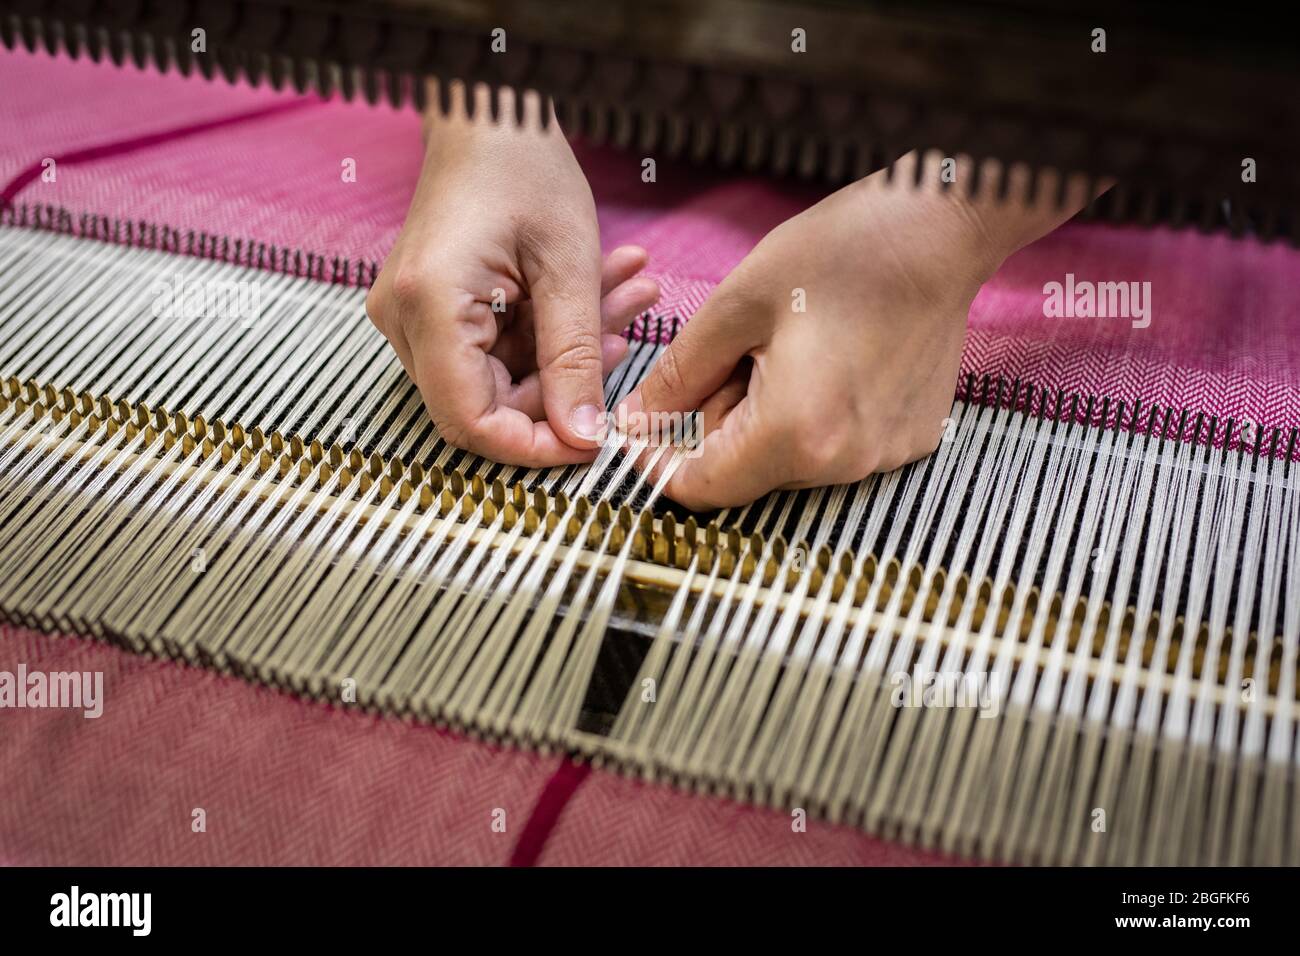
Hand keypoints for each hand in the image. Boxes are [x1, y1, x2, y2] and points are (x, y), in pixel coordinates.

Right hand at [366, 82, 659, 466]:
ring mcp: (412, 317)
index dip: (534, 446)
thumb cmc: (523, 166)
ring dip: (567, 350)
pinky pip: (495, 349)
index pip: (471, 422)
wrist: (488, 112)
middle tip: (627, 335)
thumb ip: (576, 358)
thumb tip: (584, 437)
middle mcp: (404, 320)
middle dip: (566, 384)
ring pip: (500, 377)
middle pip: (487, 404)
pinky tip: (596, 291)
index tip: (593, 441)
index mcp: (429, 307)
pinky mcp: (432, 310)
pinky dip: (548, 332)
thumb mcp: (568, 265)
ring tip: (623, 296)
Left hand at [620, 151, 1090, 508]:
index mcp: (794, 434)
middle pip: (746, 472)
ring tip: (792, 348)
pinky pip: (834, 446)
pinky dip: (813, 415)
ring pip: (788, 460)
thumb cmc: (841, 253)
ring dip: (767, 417)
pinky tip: (831, 359)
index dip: (660, 463)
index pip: (701, 489)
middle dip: (723, 421)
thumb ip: (677, 375)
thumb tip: (636, 419)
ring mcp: (883, 457)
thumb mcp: (736, 305)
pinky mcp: (909, 442)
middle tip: (741, 351)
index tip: (647, 424)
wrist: (941, 231)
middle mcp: (844, 464)